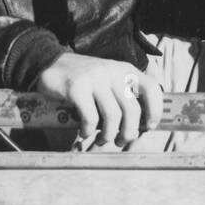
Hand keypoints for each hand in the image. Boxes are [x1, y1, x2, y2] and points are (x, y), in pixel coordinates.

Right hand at [35, 52, 162, 148]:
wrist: (49, 63)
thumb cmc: (84, 79)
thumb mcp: (108, 80)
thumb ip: (123, 96)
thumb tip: (138, 128)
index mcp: (125, 69)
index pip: (152, 88)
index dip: (155, 110)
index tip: (150, 126)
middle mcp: (112, 71)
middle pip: (132, 109)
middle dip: (129, 132)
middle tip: (121, 142)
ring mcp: (95, 78)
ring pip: (112, 116)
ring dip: (109, 135)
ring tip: (102, 140)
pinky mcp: (77, 87)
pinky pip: (90, 117)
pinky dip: (89, 131)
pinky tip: (85, 132)